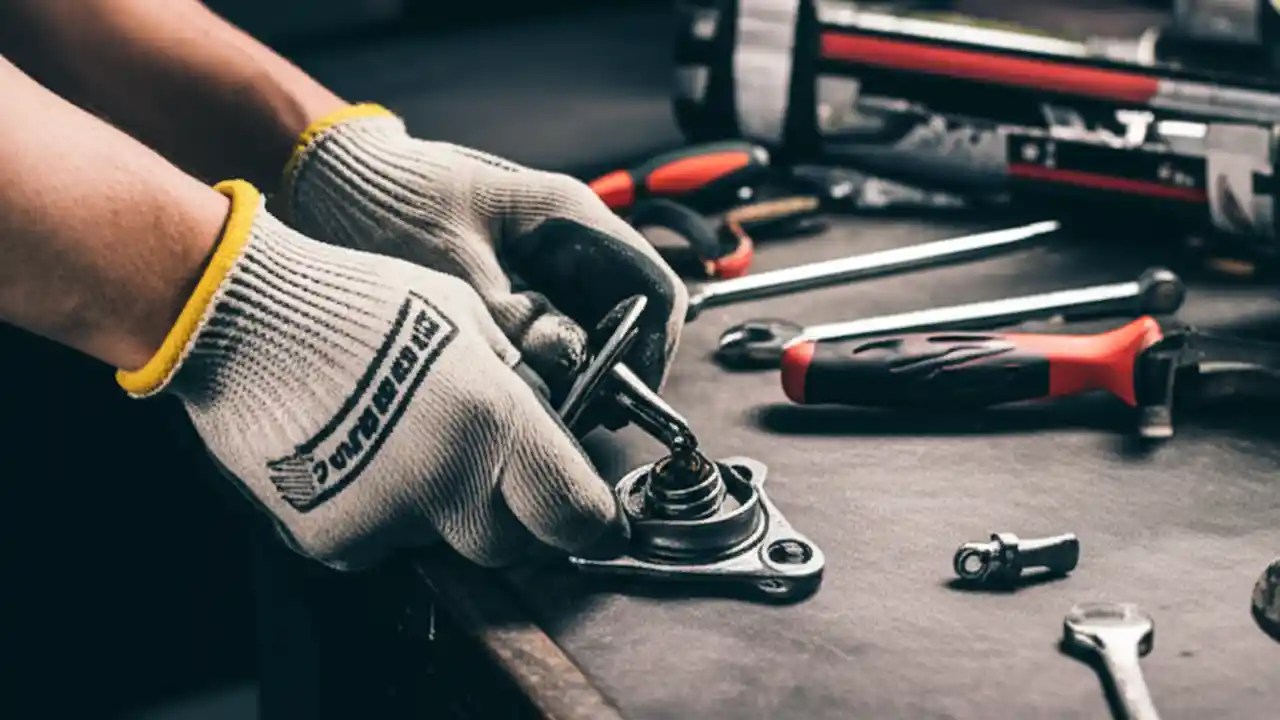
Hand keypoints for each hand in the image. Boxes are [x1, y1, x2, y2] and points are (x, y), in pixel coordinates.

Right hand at [119, 181, 624, 569]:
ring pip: (442, 546)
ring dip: (441, 513)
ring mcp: (382, 516)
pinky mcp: (328, 537)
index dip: (594, 526)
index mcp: (490, 420)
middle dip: (514, 517)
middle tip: (488, 469)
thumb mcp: (466, 318)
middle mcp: (443, 480)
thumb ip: (519, 384)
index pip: (572, 514)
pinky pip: (380, 549)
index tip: (598, 525)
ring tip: (404, 446)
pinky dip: (382, 518)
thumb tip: (551, 431)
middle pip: (510, 544)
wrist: (242, 316)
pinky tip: (358, 461)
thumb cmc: (357, 303)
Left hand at [282, 104, 687, 402]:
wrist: (329, 180)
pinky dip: (541, 369)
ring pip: (590, 332)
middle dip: (610, 370)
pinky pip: (549, 336)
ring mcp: (544, 264)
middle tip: (575, 415)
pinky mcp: (516, 288)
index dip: (653, 348)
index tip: (625, 397)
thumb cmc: (387, 203)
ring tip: (538, 407)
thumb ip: (515, 322)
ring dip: (574, 374)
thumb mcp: (451, 269)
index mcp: (568, 216)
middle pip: (627, 318)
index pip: (653, 287)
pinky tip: (514, 391)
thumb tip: (569, 368)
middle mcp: (569, 239)